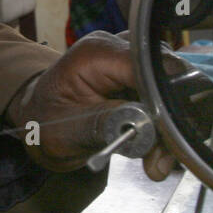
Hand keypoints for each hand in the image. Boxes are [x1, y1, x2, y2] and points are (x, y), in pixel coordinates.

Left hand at [4, 31, 177, 180]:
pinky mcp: (141, 79)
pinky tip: (156, 154)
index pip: (144, 65)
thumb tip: (143, 123)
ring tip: (156, 163)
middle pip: (164, 77)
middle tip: (163, 158)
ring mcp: (132, 63)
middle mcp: (118, 50)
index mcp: (95, 53)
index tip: (170, 134)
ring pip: (171, 90)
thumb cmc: (46, 121)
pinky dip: (165, 130)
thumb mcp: (66, 130)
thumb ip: (103, 123)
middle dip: (169, 121)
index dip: (163, 98)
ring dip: (168, 130)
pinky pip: (165, 100)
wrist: (41, 121)